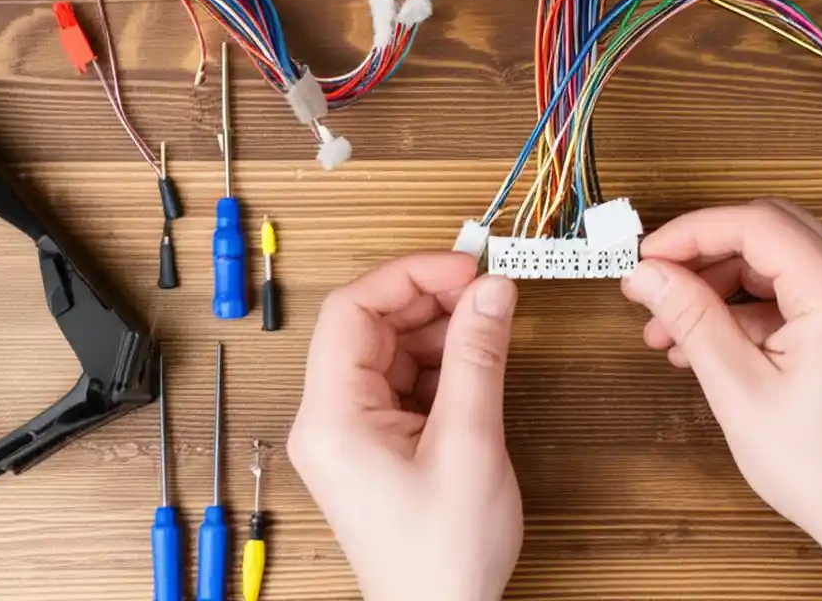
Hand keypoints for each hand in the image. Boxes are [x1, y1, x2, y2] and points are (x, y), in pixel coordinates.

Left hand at [289, 253, 522, 600]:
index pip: (352, 311)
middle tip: (486, 289)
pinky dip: (441, 364)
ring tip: (490, 326)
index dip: (410, 276)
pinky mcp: (376, 444)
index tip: (464, 267)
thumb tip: (491, 291)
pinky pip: (403, 382)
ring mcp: (351, 433)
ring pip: (390, 351)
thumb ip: (478, 356)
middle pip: (369, 326)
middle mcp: (330, 420)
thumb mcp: (470, 443)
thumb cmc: (442, 554)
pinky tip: (477, 362)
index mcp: (332, 418)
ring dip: (439, 331)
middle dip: (429, 300)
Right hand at [621, 200, 821, 599]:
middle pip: (768, 232)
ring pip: (777, 260)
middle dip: (703, 256)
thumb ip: (691, 318)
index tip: (647, 257)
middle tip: (653, 285)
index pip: (756, 224)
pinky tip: (707, 343)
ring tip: (670, 329)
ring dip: (721, 286)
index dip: (692, 233)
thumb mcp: (739, 389)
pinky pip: (795, 289)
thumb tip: (647, 273)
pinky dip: (748, 308)